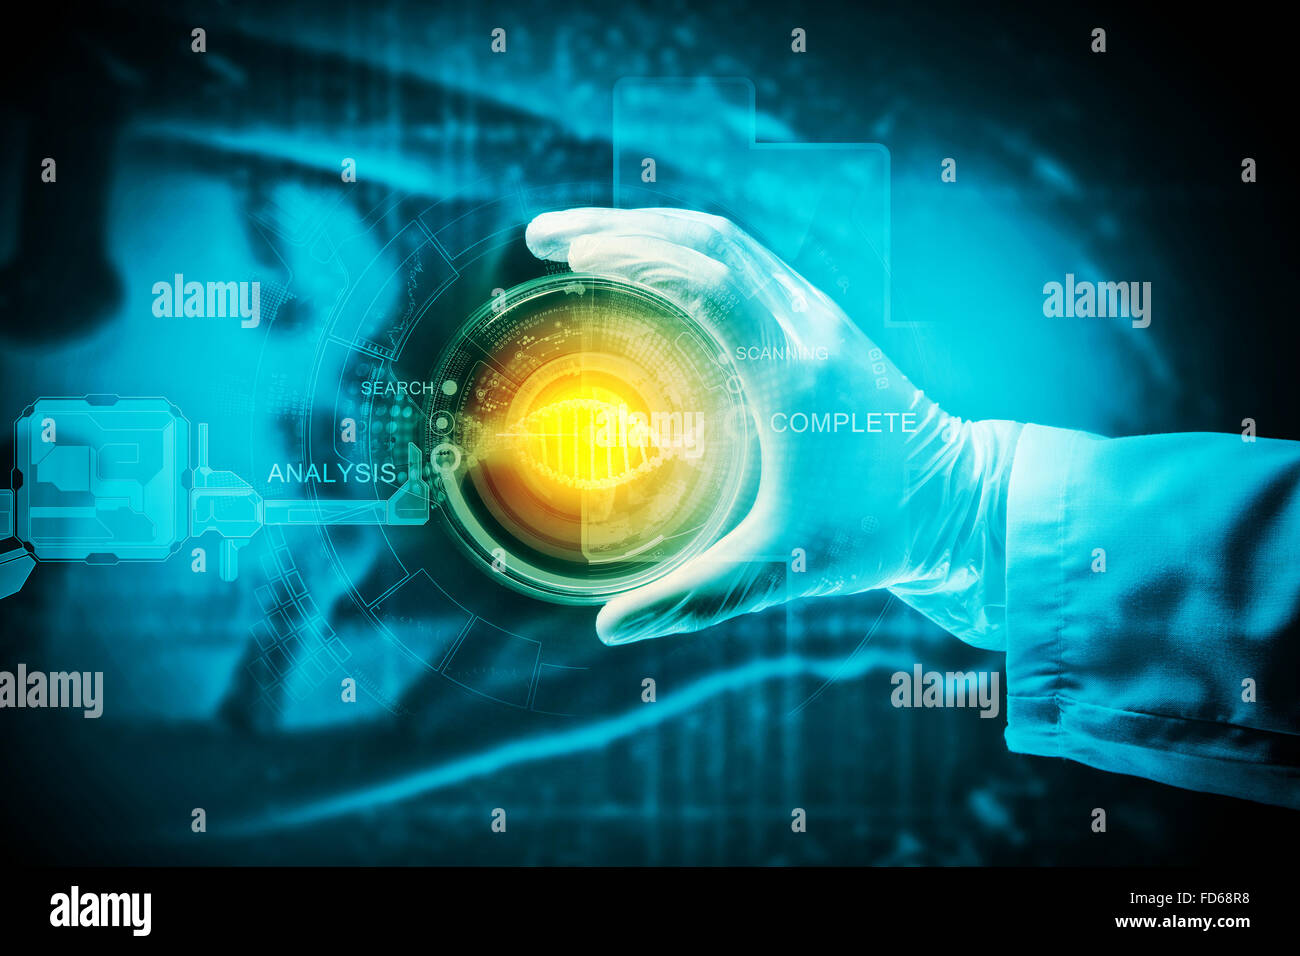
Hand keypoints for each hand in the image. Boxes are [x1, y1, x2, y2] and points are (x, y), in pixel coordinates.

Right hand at [525, 208, 1020, 648]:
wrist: (963, 504)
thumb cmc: (877, 535)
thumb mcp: (784, 571)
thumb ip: (695, 600)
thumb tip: (610, 629)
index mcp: (795, 375)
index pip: (707, 282)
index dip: (633, 258)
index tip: (567, 257)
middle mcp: (808, 329)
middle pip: (710, 240)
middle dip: (621, 227)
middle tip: (544, 238)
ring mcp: (819, 318)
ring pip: (729, 244)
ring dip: (653, 232)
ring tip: (580, 244)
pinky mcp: (822, 325)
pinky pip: (744, 266)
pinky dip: (685, 253)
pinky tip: (648, 272)